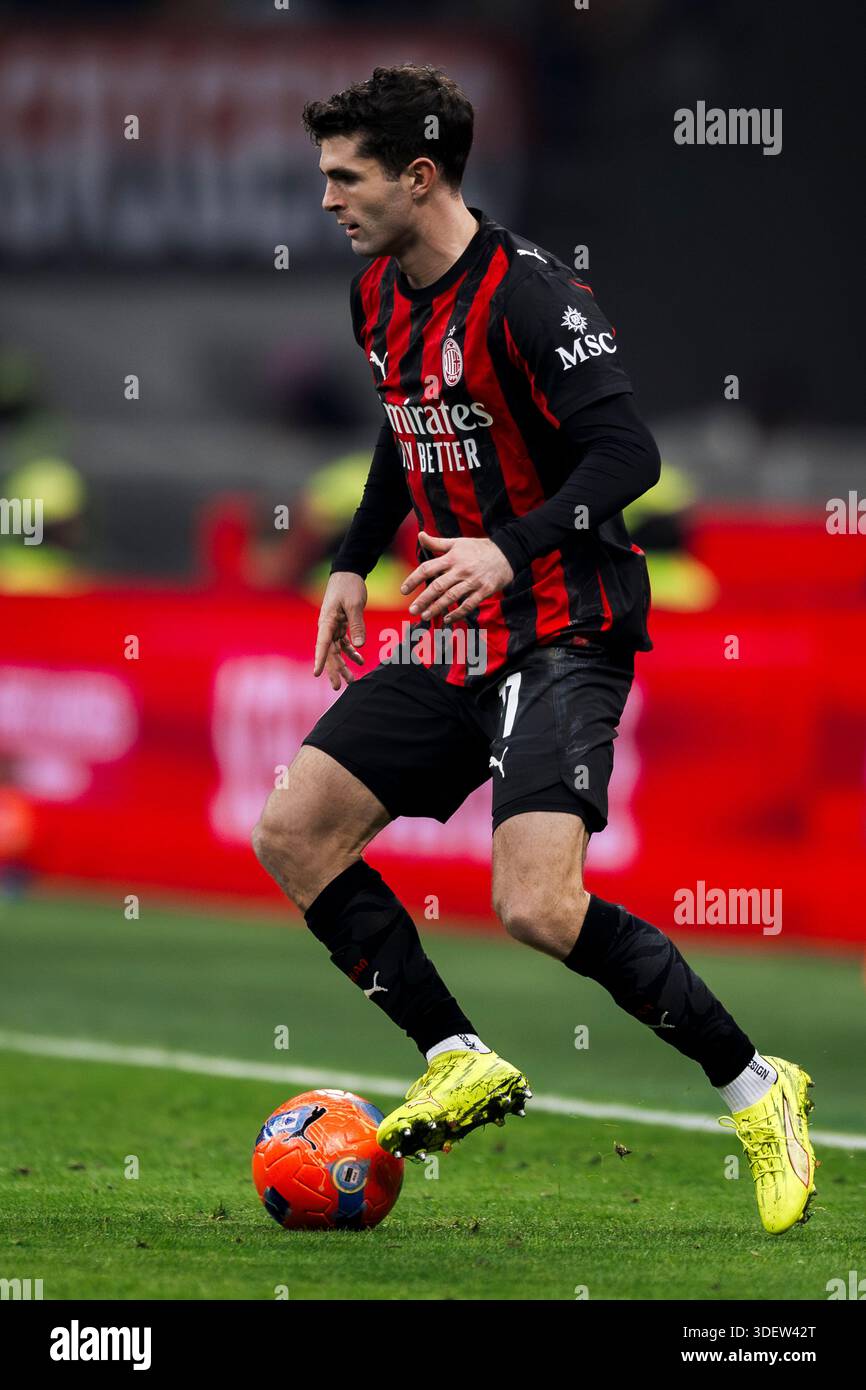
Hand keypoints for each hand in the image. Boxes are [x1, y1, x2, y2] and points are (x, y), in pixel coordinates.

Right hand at [313, 572, 366, 689]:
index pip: (322, 644)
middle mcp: (327, 627)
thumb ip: (356, 624)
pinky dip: (352, 652)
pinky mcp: (341, 625)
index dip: (320, 660)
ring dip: (343, 665)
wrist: (348, 572)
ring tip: (351, 680)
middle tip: (337, 687)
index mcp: (327, 621)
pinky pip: (344, 643)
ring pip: (336, 651)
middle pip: (329, 652)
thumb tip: (360, 645)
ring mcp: (333, 627)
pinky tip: (360, 661)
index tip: (317, 674)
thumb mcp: (354, 604)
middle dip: (333, 670)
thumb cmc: (348, 586)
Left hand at [401, 531, 513, 623]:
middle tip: (412, 610)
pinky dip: (458, 613)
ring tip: (425, 616)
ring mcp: (473, 581)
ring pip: (452, 597)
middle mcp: (461, 570)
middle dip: (424, 599)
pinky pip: (469, 605)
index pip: (428, 568)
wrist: (507, 553)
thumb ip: (437, 543)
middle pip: (438, 586)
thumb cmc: (478, 548)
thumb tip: (420, 535)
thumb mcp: (457, 542)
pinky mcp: (484, 591)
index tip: (404, 590)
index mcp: (452, 557)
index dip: (414, 579)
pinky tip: (447, 619)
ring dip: (437, 608)